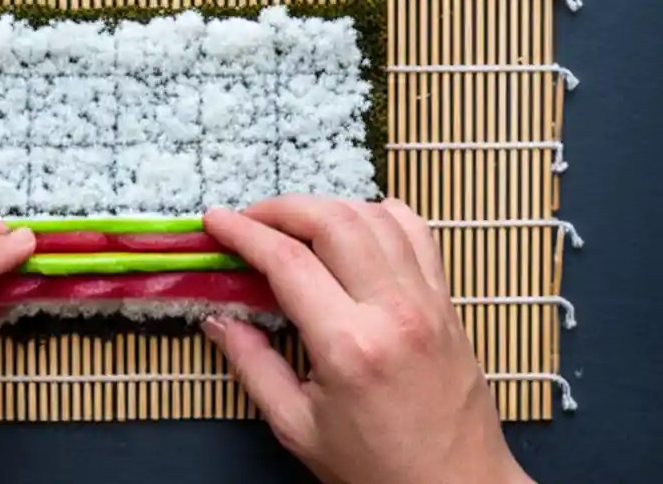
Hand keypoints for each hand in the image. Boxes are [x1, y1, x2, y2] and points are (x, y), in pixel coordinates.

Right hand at [202, 196, 529, 483]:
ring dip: (327, 206)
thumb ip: (253, 366)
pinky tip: (354, 224)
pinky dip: (380, 214)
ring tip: (293, 222)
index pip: (288, 262)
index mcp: (350, 347)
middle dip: (282, 208)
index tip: (215, 221)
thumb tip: (217, 319)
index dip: (244, 233)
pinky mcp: (447, 302)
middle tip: (249, 218)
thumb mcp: (298, 427)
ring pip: (376, 216)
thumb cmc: (376, 469)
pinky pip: (417, 232)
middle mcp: (393, 311)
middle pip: (334, 221)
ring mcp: (428, 301)